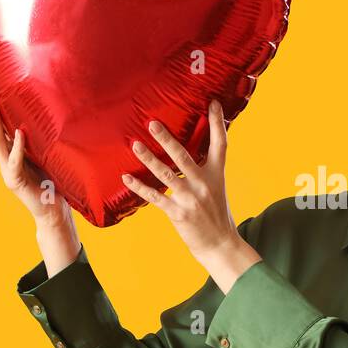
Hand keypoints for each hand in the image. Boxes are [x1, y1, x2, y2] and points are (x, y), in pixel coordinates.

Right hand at [0, 84, 72, 226]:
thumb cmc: (49, 181)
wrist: (51, 210)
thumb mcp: (40, 155)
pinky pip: (16, 161)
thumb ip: (33, 140)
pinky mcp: (17, 182)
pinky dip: (18, 146)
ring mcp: (8, 171)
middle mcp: (4, 160)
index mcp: (9, 152)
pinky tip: (19, 132)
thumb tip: (34, 116)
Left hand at [123, 100, 260, 291]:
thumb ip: (204, 170)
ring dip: (148, 159)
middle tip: (152, 123)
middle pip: (184, 156)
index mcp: (216, 174)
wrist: (220, 244)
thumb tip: (187, 152)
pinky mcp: (179, 213)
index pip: (220, 144)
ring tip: (135, 145)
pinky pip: (155, 197)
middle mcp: (204, 183)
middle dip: (167, 139)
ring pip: (166, 174)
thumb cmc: (216, 214)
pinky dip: (140, 187)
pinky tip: (127, 178)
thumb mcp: (216, 188)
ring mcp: (191, 198)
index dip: (217, 123)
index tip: (212, 103)